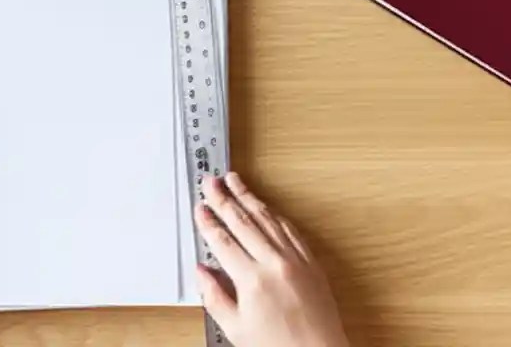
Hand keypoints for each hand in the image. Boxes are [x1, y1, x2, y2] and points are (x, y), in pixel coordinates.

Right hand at [194, 173, 348, 346]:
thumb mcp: (236, 329)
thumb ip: (215, 297)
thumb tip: (202, 273)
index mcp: (252, 280)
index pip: (223, 241)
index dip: (209, 222)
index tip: (200, 207)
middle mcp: (275, 264)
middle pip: (243, 222)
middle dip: (224, 199)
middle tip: (212, 182)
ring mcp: (295, 259)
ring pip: (267, 219)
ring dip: (248, 197)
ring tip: (235, 181)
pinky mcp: (310, 261)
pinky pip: (290, 229)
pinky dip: (274, 213)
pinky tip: (265, 205)